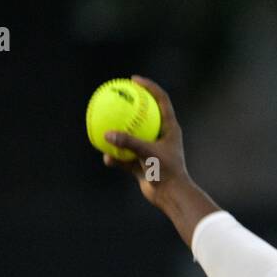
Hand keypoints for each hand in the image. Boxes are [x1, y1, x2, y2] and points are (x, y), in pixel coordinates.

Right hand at [101, 75, 189, 208]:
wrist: (172, 197)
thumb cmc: (166, 173)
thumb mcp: (148, 154)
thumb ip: (128, 142)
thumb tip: (106, 133)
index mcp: (169, 129)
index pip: (161, 101)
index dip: (149, 87)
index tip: (133, 80)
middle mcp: (161, 138)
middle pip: (145, 115)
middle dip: (131, 105)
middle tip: (116, 95)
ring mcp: (151, 152)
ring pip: (132, 138)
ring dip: (119, 134)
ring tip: (104, 125)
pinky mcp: (143, 165)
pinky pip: (125, 158)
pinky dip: (116, 158)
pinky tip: (105, 157)